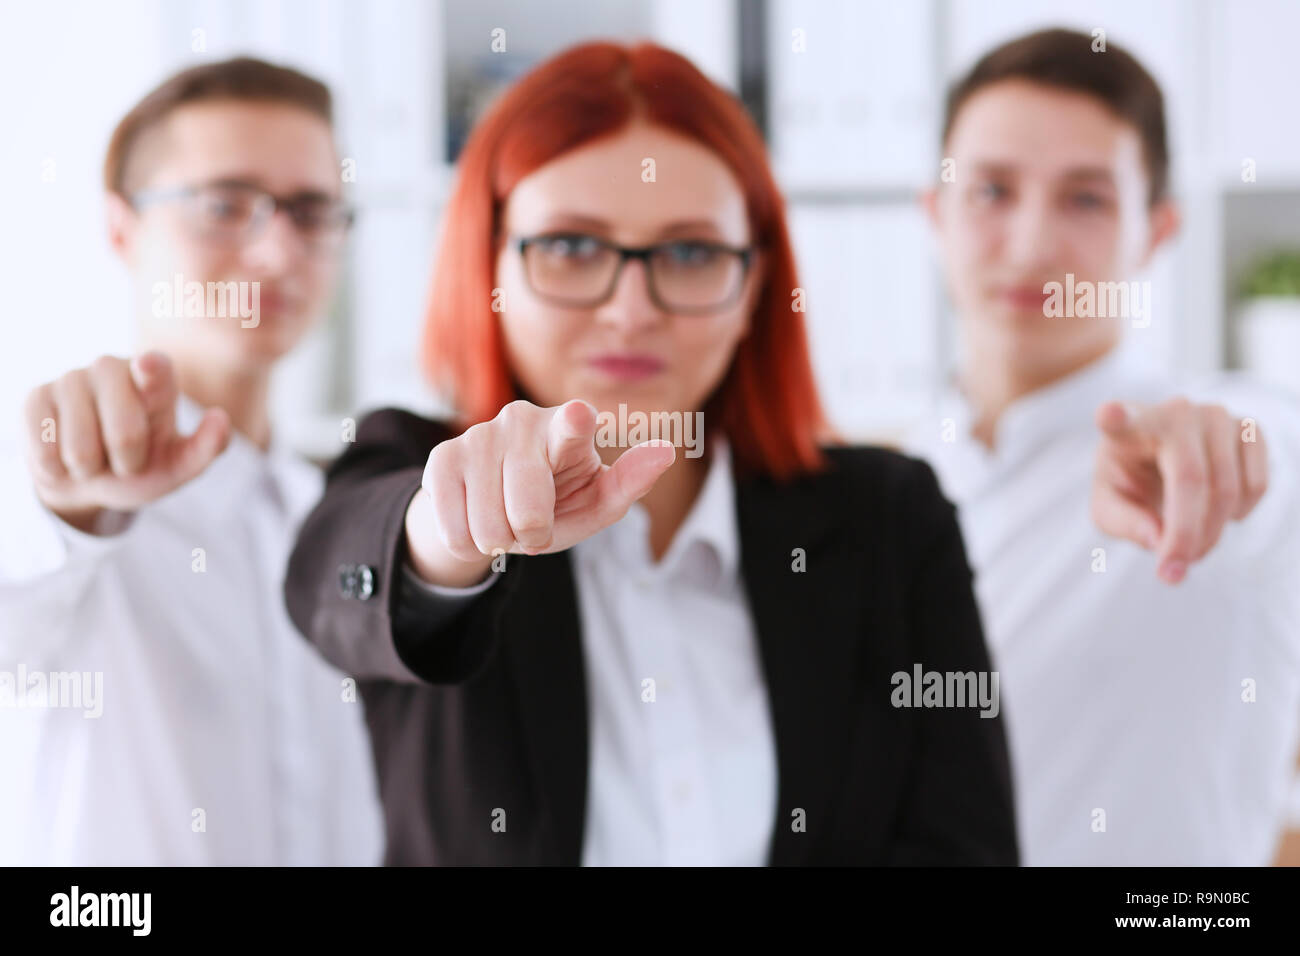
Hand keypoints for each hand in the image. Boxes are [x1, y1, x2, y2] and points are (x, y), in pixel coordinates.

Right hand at [22, 351, 231, 531]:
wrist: (87, 478)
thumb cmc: (141, 465)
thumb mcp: (178, 466)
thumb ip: (206, 448)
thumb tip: (220, 419)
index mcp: (156, 377)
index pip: (156, 370)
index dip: (151, 372)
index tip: (147, 368)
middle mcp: (113, 366)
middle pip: (124, 431)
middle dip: (128, 461)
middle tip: (127, 459)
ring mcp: (71, 378)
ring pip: (80, 447)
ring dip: (91, 468)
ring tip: (94, 456)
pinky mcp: (36, 397)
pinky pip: (44, 449)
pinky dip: (58, 468)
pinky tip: (62, 454)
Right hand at [404, 399, 675, 587]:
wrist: (492, 507)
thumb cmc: (558, 501)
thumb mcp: (597, 501)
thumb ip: (630, 481)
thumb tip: (666, 451)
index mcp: (570, 427)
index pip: (572, 425)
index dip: (573, 425)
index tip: (578, 417)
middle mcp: (522, 420)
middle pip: (526, 509)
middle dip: (533, 533)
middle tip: (536, 523)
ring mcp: (478, 436)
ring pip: (487, 525)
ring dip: (499, 539)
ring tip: (505, 518)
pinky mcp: (442, 459)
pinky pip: (455, 528)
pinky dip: (468, 541)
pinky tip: (475, 519)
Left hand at [1091, 397, 1267, 583]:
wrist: (1163, 458)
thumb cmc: (1130, 482)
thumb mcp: (1111, 510)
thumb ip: (1126, 524)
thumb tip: (1160, 541)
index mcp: (1126, 429)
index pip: (1118, 419)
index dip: (1114, 417)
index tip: (1108, 414)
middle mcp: (1173, 413)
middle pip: (1191, 481)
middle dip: (1186, 536)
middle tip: (1173, 574)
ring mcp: (1215, 416)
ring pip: (1228, 488)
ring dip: (1212, 533)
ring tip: (1191, 547)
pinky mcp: (1249, 429)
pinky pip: (1257, 485)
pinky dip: (1240, 514)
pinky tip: (1218, 514)